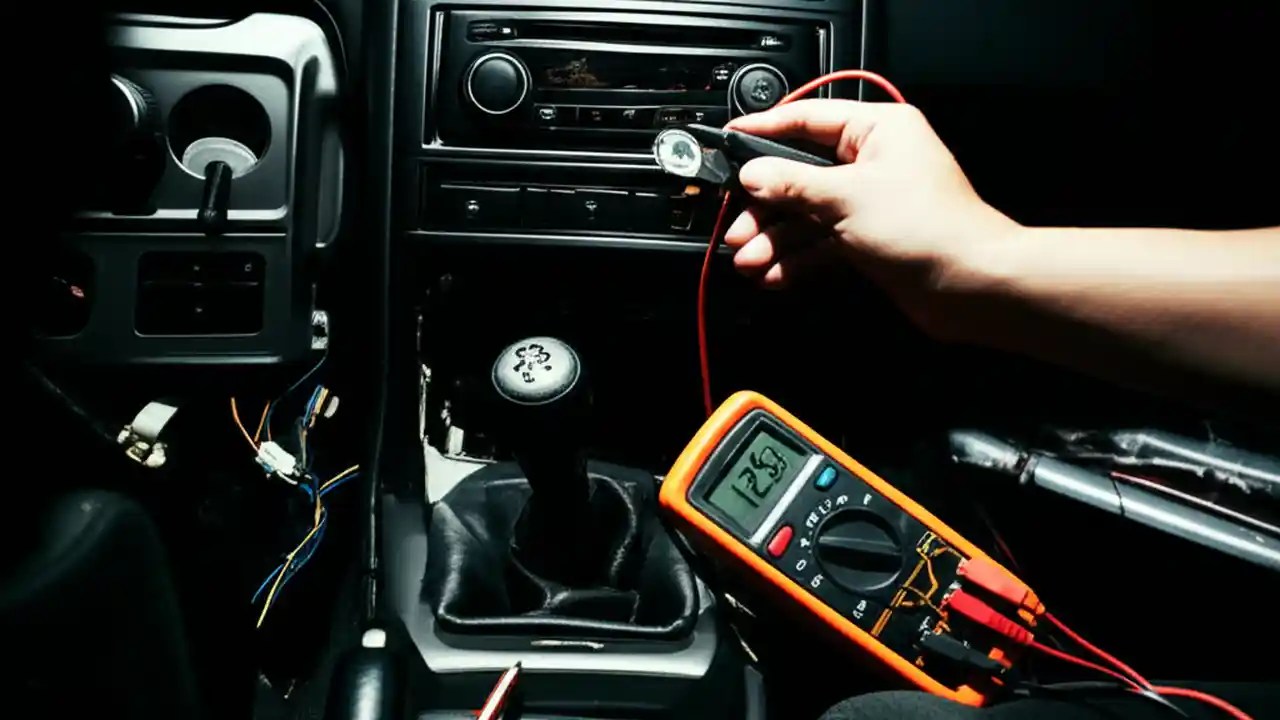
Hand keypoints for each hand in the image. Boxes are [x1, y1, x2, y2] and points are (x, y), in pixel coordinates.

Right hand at [724, 99, 1019, 337]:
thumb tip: (752, 172)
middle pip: (799, 174)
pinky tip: (772, 275)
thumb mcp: (847, 197)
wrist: (972, 286)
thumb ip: (792, 183)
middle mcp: (871, 161)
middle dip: (764, 207)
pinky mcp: (867, 240)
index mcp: (876, 129)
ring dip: (774, 240)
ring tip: (748, 262)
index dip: (763, 131)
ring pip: (805, 215)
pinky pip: (819, 243)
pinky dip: (795, 259)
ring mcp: (868, 203)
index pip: (806, 120)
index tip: (727, 142)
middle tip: (735, 229)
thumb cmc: (926, 228)